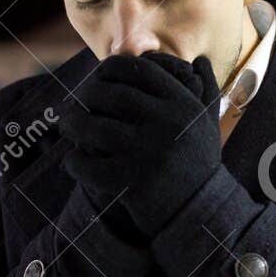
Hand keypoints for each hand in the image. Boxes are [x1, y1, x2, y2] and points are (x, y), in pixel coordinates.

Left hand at [60, 51, 221, 237]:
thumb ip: (206, 91)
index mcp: (182, 104)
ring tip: (67, 127)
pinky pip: (89, 166)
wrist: (202, 216)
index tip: (97, 78)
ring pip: (94, 127)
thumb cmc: (200, 167)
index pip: (138, 71)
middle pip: (111, 95)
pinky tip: (72, 161)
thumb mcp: (208, 126)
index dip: (110, 69)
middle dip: (85, 96)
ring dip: (73, 124)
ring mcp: (148, 153)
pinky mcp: (132, 183)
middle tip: (74, 104)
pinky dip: (74, 162)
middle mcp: (167, 124)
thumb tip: (201, 61)